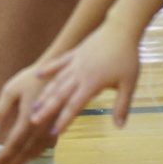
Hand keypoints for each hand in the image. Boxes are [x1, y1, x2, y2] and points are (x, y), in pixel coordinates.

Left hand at [0, 53, 72, 163]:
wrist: (57, 71)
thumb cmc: (29, 79)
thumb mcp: (9, 91)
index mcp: (27, 119)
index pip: (12, 145)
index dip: (2, 158)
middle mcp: (41, 128)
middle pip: (24, 152)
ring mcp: (51, 129)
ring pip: (35, 152)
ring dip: (21, 163)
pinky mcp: (56, 127)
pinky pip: (44, 147)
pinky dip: (33, 155)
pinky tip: (26, 158)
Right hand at [28, 21, 139, 137]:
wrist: (121, 30)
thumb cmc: (127, 58)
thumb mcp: (129, 84)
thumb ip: (122, 106)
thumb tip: (119, 127)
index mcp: (92, 83)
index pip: (75, 106)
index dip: (64, 120)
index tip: (55, 133)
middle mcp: (79, 74)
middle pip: (59, 95)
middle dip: (46, 110)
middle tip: (33, 121)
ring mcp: (75, 62)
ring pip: (56, 81)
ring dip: (44, 94)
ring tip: (34, 106)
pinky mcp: (74, 53)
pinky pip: (58, 63)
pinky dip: (48, 69)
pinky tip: (37, 75)